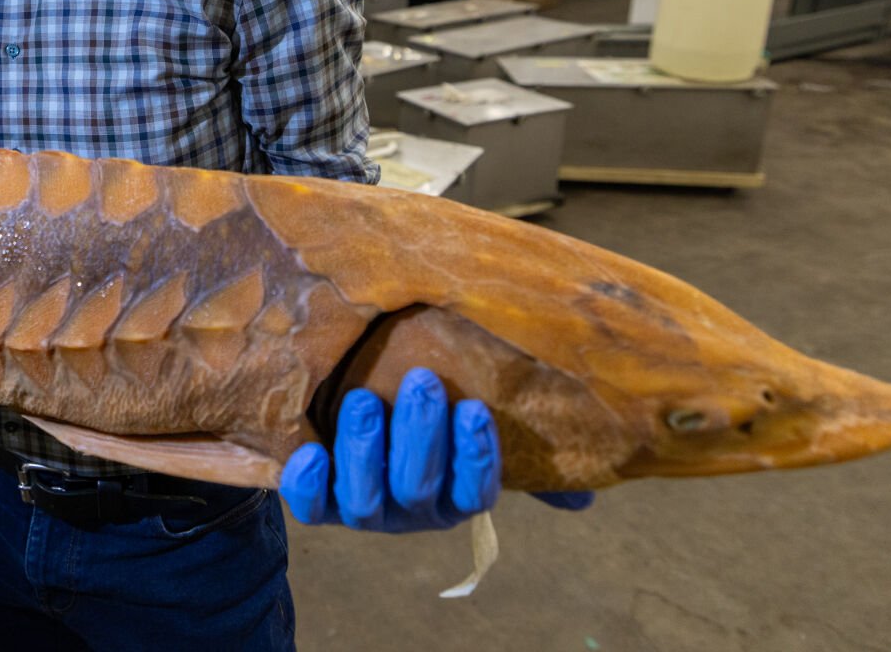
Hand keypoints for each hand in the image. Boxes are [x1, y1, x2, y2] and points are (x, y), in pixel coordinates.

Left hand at [280, 369, 593, 531]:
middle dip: (421, 436)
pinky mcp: (319, 498)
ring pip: (365, 499)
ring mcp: (365, 506)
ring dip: (366, 450)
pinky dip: (307, 486)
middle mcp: (413, 508)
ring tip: (364, 400)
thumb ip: (522, 439)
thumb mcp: (473, 414)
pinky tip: (307, 454)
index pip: (476, 489)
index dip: (477, 456)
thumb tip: (583, 493)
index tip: (475, 407)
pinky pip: (311, 509)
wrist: (356, 401)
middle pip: (419, 488)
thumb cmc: (431, 407)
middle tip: (422, 381)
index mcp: (457, 493)